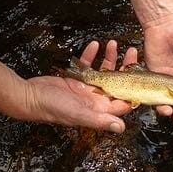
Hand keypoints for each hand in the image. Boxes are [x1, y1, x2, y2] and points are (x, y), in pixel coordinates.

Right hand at [20, 39, 136, 132]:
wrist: (30, 97)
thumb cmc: (53, 108)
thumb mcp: (79, 114)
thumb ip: (101, 120)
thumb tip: (121, 128)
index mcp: (99, 109)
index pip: (123, 100)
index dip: (135, 87)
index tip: (142, 72)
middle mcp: (95, 99)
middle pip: (117, 82)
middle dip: (125, 66)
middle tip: (131, 51)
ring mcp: (86, 88)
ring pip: (103, 71)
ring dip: (109, 57)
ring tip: (112, 43)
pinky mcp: (75, 78)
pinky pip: (87, 64)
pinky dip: (91, 54)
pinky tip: (94, 45)